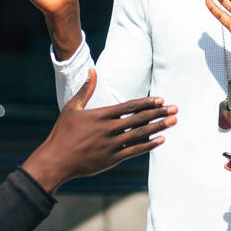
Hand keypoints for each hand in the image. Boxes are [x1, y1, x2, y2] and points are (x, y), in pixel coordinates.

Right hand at [23, 68, 176, 192]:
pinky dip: (148, 146)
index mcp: (100, 115)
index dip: (146, 102)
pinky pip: (134, 151)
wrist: (55, 160)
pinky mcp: (111, 160)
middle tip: (175, 108)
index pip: (129, 106)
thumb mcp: (72, 108)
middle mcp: (108, 129)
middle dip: (159, 113)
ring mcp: (111, 145)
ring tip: (173, 122)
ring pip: (140, 134)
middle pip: (139, 119)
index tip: (161, 99)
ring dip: (158, 127)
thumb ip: (86, 89)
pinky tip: (161, 140)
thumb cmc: (62, 133)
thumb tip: (92, 70)